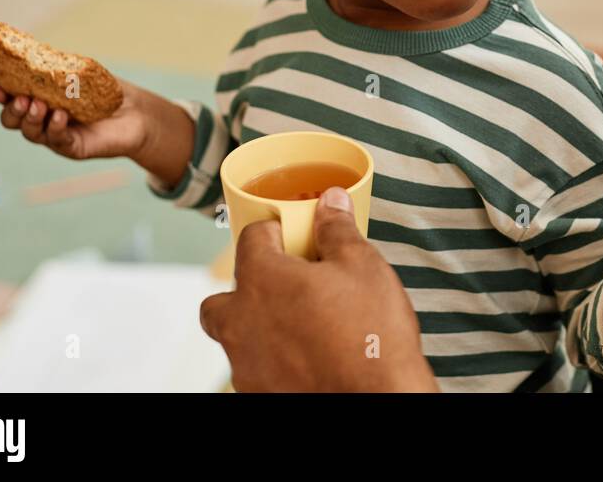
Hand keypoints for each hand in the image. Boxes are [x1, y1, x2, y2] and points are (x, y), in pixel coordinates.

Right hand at [0, 78, 149, 162]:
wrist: (136, 113)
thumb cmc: (106, 91)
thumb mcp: (82, 75)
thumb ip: (60, 68)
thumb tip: (38, 53)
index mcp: (38, 100)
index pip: (11, 98)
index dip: (0, 94)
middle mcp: (41, 120)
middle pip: (12, 121)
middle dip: (11, 110)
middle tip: (20, 98)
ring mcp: (55, 136)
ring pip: (31, 132)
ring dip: (30, 119)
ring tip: (38, 105)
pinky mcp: (73, 147)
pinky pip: (58, 140)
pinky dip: (55, 128)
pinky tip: (60, 116)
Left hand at [199, 188, 437, 392]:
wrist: (380, 399)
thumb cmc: (371, 335)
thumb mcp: (362, 265)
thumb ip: (337, 230)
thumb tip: (329, 202)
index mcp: (261, 281)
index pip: (251, 238)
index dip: (277, 230)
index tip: (296, 234)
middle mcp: (242, 323)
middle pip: (222, 297)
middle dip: (247, 287)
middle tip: (287, 284)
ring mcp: (247, 365)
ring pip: (236, 337)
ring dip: (258, 324)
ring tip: (302, 323)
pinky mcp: (260, 393)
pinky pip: (255, 368)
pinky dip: (272, 358)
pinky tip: (307, 354)